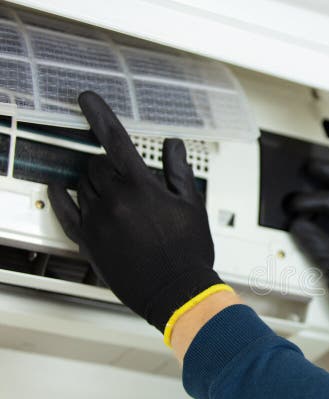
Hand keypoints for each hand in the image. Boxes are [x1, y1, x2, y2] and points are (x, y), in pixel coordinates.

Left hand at [47, 91, 223, 331]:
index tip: (86, 99)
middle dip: (108, 163)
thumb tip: (173, 146)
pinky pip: (65, 212)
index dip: (99, 115)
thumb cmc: (189, 253)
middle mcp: (113, 200)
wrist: (177, 292)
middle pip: (96, 164)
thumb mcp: (193, 207)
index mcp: (140, 187)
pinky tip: (59, 188)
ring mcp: (97, 221)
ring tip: (114, 193)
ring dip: (94, 181)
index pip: (115, 140)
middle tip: (125, 175)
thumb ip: (178, 172)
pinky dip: (60, 196)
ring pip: (83, 184)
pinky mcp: (88, 241)